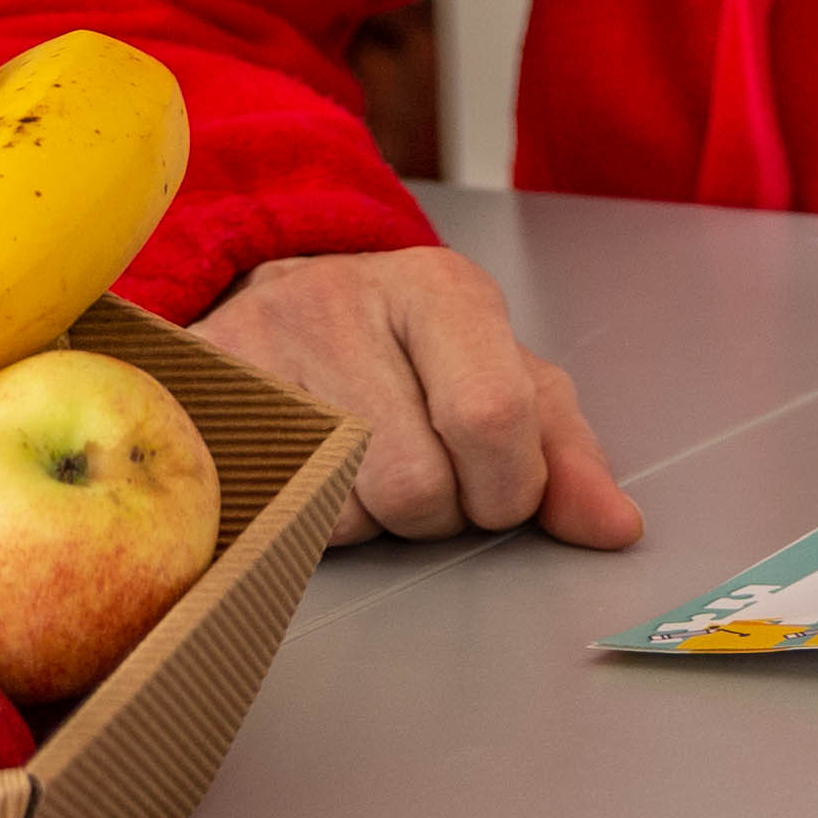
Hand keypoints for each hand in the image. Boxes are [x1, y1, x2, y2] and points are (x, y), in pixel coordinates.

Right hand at [197, 245, 644, 548]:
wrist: (280, 295)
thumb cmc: (410, 348)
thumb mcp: (503, 376)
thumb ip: (565, 453)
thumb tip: (615, 528)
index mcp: (441, 289)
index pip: (493, 416)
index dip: (508, 486)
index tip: (501, 485)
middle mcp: (344, 301)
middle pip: (416, 483)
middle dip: (440, 512)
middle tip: (427, 474)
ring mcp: (259, 344)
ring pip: (342, 510)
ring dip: (373, 521)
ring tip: (367, 466)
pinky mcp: (201, 394)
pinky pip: (274, 513)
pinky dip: (310, 519)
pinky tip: (316, 472)